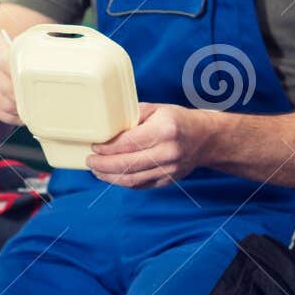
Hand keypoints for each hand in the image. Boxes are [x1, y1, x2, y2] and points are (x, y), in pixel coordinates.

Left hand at [86, 103, 214, 188]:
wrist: (205, 139)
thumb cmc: (177, 120)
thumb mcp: (156, 109)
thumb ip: (132, 116)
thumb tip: (107, 126)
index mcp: (164, 130)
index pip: (127, 143)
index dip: (107, 147)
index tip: (94, 146)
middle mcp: (167, 152)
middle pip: (126, 165)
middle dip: (102, 165)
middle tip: (90, 161)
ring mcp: (168, 169)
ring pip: (131, 180)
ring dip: (109, 177)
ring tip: (97, 170)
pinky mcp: (167, 180)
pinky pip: (140, 185)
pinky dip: (123, 182)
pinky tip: (113, 175)